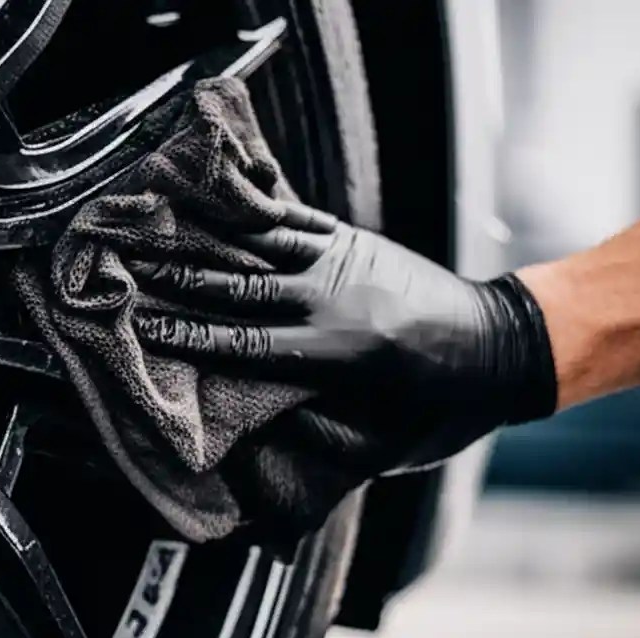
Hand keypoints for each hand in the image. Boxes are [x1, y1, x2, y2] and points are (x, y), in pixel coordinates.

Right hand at [129, 202, 557, 474]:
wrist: (507, 348)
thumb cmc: (447, 407)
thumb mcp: (382, 436)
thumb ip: (318, 425)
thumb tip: (260, 422)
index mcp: (338, 353)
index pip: (243, 342)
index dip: (188, 335)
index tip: (143, 325)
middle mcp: (334, 300)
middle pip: (240, 287)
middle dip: (181, 280)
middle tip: (132, 268)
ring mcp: (345, 263)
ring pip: (262, 245)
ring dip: (208, 238)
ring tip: (160, 226)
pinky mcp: (357, 243)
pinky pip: (297, 221)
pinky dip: (257, 210)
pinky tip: (223, 198)